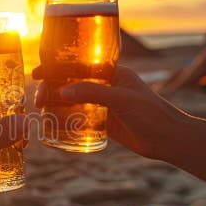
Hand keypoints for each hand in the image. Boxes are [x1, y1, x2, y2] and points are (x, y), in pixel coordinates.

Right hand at [34, 65, 186, 158]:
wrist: (168, 139)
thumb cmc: (151, 113)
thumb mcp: (121, 99)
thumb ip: (93, 93)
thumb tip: (62, 92)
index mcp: (111, 72)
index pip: (78, 66)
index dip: (57, 67)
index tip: (38, 72)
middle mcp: (105, 86)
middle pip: (71, 82)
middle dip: (52, 87)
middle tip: (38, 98)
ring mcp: (103, 104)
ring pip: (73, 100)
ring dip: (56, 102)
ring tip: (40, 109)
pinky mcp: (103, 121)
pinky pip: (79, 117)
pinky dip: (65, 118)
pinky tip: (52, 122)